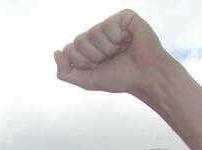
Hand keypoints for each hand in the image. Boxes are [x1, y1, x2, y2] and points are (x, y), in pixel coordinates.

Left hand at [54, 10, 175, 97]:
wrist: (145, 76)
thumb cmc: (119, 78)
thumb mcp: (86, 81)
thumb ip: (65, 72)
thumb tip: (56, 52)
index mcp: (87, 47)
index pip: (68, 49)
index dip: (82, 63)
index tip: (98, 67)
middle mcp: (96, 34)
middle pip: (78, 41)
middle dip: (93, 56)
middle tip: (110, 59)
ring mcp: (110, 24)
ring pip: (92, 33)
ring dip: (107, 49)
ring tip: (121, 50)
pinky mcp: (124, 17)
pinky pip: (108, 25)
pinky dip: (118, 38)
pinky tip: (128, 40)